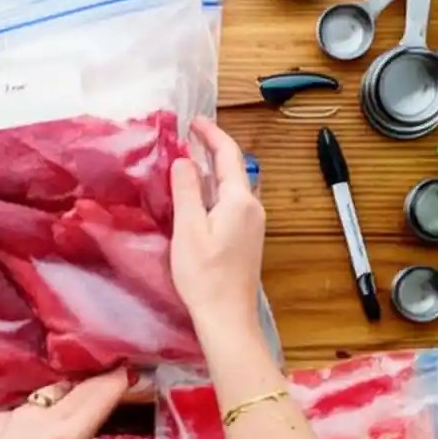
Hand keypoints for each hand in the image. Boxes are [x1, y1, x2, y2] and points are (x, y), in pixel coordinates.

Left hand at [0, 369, 153, 438]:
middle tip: (114, 382)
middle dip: (98, 384)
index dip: (118, 381)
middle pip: (78, 389)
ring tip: (76, 410)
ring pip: (49, 396)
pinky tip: (35, 435)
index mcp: (65, 437)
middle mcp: (40, 417)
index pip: (100, 396)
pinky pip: (23, 409)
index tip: (131, 372)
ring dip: (67, 398)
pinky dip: (36, 416)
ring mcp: (14, 414)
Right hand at [171, 117, 266, 335]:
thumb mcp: (188, 229)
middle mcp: (252, 207)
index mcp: (239, 201)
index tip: (194, 121)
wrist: (227, 317)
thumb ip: (186, 190)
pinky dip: (215, 190)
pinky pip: (231, 203)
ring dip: (213, 171)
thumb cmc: (204, 275)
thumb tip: (184, 160)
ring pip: (232, 186)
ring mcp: (253, 224)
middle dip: (212, 149)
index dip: (211, 134)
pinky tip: (199, 196)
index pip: (229, 155)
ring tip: (189, 161)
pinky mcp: (247, 239)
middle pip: (233, 168)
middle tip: (188, 138)